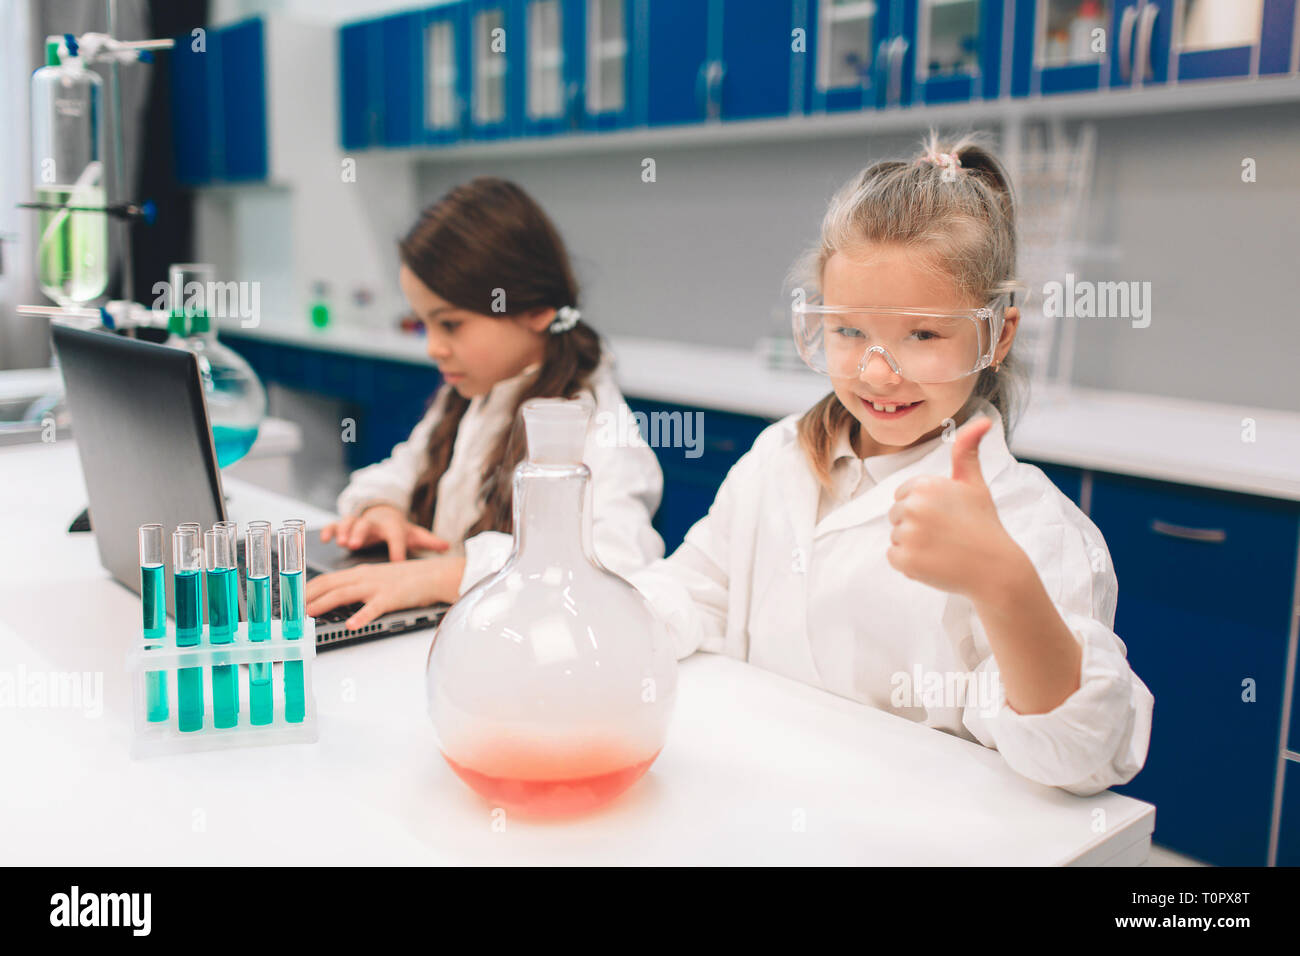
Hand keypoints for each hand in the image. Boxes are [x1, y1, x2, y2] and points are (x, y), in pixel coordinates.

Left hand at [305, 554, 467, 630]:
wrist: (434, 574)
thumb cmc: (408, 580)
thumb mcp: (379, 579)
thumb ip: (361, 587)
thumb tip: (341, 600)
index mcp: (360, 573)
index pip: (327, 578)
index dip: (307, 588)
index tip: (292, 598)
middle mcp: (364, 577)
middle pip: (329, 584)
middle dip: (307, 595)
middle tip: (291, 608)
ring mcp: (377, 586)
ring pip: (344, 593)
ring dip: (324, 603)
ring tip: (309, 613)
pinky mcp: (391, 597)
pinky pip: (373, 608)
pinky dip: (361, 617)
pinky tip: (351, 625)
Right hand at [320, 503, 449, 561]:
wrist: (381, 512)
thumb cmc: (397, 527)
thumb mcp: (413, 534)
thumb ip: (428, 541)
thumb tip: (447, 545)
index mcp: (393, 526)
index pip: (397, 536)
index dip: (397, 549)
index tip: (397, 562)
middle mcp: (374, 522)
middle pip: (367, 525)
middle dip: (360, 533)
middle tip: (355, 544)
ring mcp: (357, 522)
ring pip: (349, 523)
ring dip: (344, 531)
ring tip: (341, 542)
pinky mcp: (344, 524)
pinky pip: (334, 525)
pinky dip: (328, 531)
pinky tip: (324, 539)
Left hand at [885, 416, 1020, 599]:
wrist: (995, 568)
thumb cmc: (983, 524)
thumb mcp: (974, 483)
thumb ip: (967, 449)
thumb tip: (982, 419)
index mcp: (926, 485)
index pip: (903, 495)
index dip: (924, 507)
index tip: (946, 516)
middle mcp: (913, 506)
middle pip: (896, 514)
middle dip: (916, 524)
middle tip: (946, 533)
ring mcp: (908, 534)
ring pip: (895, 536)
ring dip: (913, 544)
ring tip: (942, 548)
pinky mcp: (905, 560)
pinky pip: (894, 557)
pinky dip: (910, 563)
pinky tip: (934, 562)